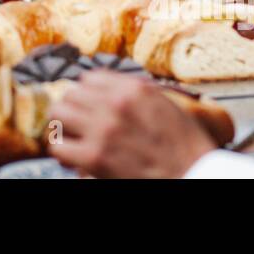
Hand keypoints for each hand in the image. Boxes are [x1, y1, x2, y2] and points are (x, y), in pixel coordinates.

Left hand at [49, 71, 215, 177]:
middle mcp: (115, 103)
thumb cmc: (185, 146)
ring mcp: (103, 129)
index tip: (89, 104)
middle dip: (74, 107)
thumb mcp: (165, 105)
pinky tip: (72, 157)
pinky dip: (62, 151)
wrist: (194, 176)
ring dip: (63, 125)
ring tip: (72, 136)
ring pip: (59, 112)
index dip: (88, 92)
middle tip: (77, 122)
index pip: (90, 77)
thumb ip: (136, 93)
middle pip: (72, 92)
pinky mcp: (94, 157)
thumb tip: (112, 89)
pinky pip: (59, 146)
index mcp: (133, 89)